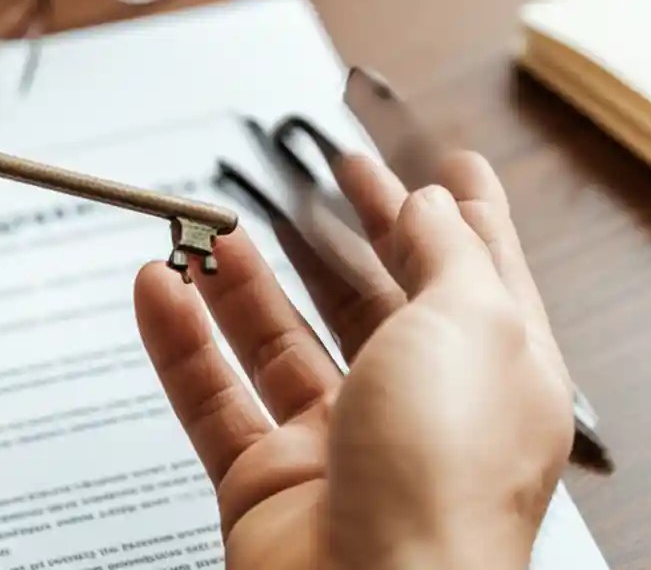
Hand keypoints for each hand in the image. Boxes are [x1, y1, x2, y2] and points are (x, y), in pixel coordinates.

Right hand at [134, 151, 573, 568]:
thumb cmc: (444, 485)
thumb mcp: (471, 325)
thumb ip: (448, 253)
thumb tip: (431, 205)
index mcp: (492, 372)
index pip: (473, 273)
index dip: (452, 212)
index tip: (432, 164)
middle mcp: (418, 408)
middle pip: (371, 301)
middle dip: (339, 234)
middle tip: (310, 180)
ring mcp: (339, 445)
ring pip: (277, 343)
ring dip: (237, 283)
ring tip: (202, 228)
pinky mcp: (267, 479)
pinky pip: (212, 395)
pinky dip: (179, 342)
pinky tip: (158, 291)